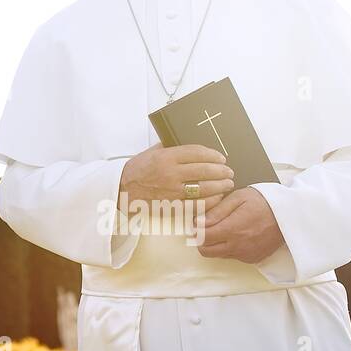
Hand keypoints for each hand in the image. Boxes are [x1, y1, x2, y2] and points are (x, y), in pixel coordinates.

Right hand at [119, 141, 234, 211]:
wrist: (122, 190)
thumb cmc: (136, 170)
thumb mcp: (151, 152)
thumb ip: (169, 147)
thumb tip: (187, 144)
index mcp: (166, 157)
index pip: (197, 153)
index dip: (213, 155)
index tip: (221, 157)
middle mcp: (171, 173)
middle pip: (205, 170)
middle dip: (221, 170)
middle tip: (229, 171)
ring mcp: (173, 191)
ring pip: (204, 188)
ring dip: (220, 186)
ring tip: (227, 184)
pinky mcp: (173, 206)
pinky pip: (197, 204)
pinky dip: (210, 201)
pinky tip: (217, 197)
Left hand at [195, 187, 284, 262]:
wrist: (289, 214)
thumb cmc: (263, 202)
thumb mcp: (238, 198)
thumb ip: (217, 211)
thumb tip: (198, 223)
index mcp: (232, 229)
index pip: (202, 238)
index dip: (196, 230)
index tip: (197, 223)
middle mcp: (238, 246)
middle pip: (207, 251)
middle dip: (202, 240)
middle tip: (206, 227)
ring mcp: (246, 254)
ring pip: (219, 254)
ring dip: (216, 244)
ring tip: (224, 228)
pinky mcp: (254, 258)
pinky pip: (233, 256)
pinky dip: (229, 248)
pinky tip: (237, 234)